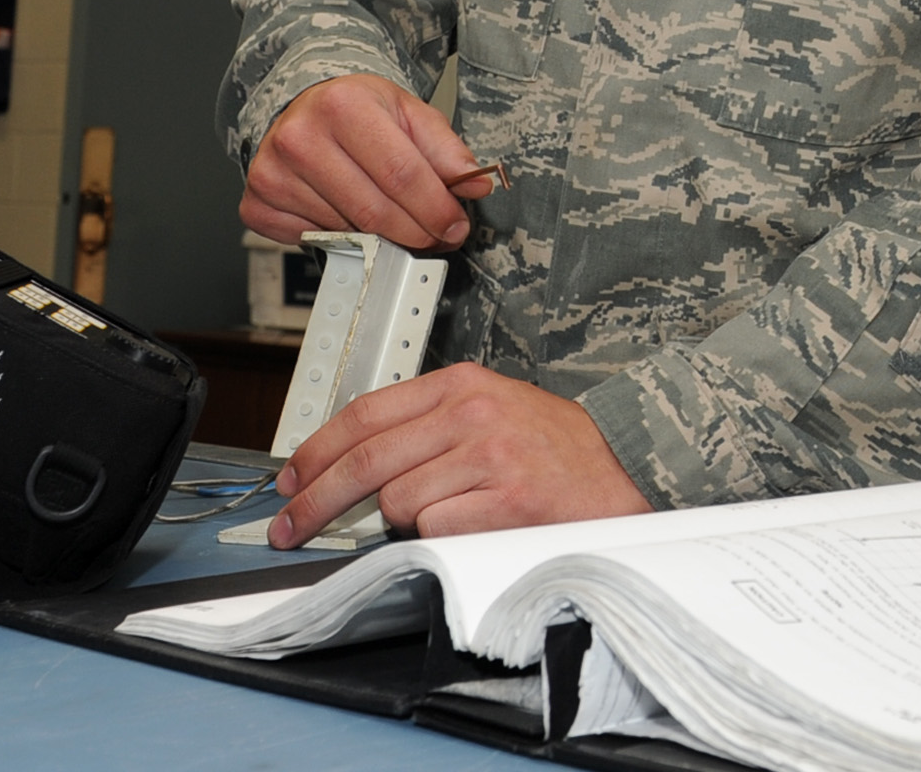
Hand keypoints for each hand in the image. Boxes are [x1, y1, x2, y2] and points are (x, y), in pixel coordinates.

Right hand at [241, 74, 490, 249]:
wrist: (304, 106)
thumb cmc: (358, 110)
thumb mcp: (409, 113)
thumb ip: (447, 150)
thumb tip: (476, 185)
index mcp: (343, 105)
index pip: (402, 174)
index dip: (436, 208)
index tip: (455, 225)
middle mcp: (300, 138)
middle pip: (375, 212)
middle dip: (417, 232)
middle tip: (438, 236)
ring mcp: (273, 174)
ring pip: (347, 232)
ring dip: (382, 238)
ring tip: (397, 221)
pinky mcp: (258, 205)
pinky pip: (313, 242)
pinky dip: (341, 239)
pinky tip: (349, 215)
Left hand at [270, 362, 649, 544]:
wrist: (628, 468)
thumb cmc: (558, 449)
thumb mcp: (493, 410)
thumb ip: (429, 425)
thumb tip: (352, 462)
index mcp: (463, 384)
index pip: (365, 414)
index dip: (317, 451)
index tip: (292, 479)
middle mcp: (473, 413)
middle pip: (366, 460)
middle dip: (317, 500)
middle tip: (292, 526)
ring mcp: (489, 456)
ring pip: (398, 500)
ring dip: (404, 520)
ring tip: (447, 512)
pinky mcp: (504, 502)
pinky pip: (435, 529)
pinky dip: (441, 536)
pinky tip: (473, 524)